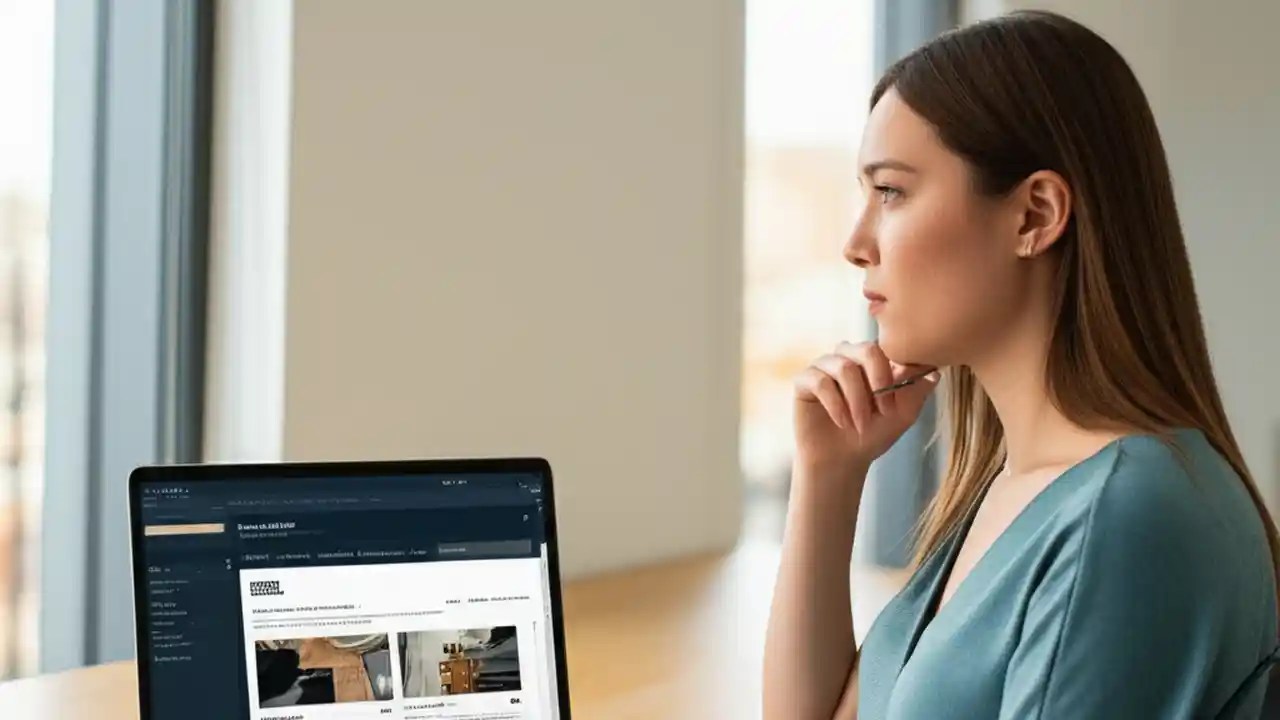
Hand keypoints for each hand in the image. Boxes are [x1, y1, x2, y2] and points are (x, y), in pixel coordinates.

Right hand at [793, 341, 938, 473]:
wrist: (842, 461)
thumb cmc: (873, 435)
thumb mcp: (903, 414)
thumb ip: (918, 391)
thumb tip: (936, 371)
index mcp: (872, 360)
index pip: (888, 348)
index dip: (896, 374)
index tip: (896, 404)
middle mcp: (847, 357)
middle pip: (866, 348)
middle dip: (878, 382)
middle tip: (884, 411)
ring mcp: (824, 366)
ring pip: (843, 367)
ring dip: (857, 400)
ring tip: (861, 425)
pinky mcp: (804, 380)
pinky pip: (820, 381)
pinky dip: (835, 404)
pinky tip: (842, 422)